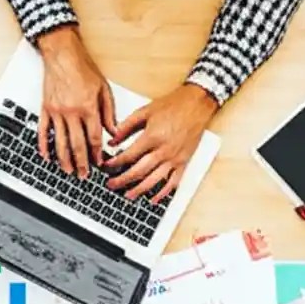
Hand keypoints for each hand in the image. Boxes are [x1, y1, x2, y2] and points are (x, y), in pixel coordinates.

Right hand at [37, 26, 116, 178]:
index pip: (94, 137)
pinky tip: (46, 156)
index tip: (99, 163)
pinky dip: (44, 145)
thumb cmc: (83, 68)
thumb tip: (113, 130)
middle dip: (81, 162)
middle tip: (83, 174)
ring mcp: (56, 112)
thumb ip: (108, 111)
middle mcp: (71, 112)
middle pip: (76, 144)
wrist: (62, 54)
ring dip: (64, 159)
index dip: (97, 153)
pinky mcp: (45, 109)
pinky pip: (43, 131)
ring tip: (68, 170)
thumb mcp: (103, 88)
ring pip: (60, 142)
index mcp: (87, 107)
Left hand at [105, 85, 217, 202]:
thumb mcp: (145, 111)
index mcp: (152, 137)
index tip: (107, 165)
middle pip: (138, 172)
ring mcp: (174, 159)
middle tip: (111, 185)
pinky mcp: (183, 162)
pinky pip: (173, 183)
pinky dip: (163, 193)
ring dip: (139, 190)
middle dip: (122, 180)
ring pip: (153, 181)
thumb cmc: (174, 105)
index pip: (128, 155)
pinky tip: (154, 199)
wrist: (197, 104)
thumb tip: (113, 139)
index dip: (115, 162)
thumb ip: (127, 126)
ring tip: (128, 195)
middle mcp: (163, 150)